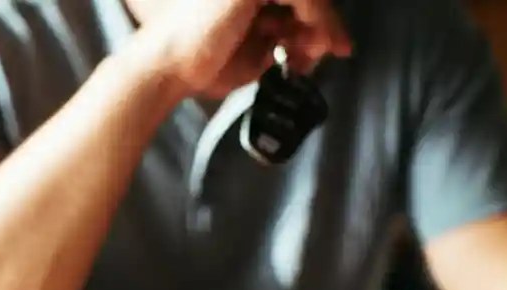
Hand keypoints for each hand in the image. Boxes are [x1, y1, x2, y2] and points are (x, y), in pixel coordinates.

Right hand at [130, 0, 351, 98]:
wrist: (167, 67)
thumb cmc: (199, 65)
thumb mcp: (254, 56)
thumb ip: (283, 44)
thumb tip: (318, 43)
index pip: (293, 2)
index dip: (316, 21)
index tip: (333, 48)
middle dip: (325, 21)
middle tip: (338, 50)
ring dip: (324, 21)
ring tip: (329, 50)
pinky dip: (316, 17)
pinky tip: (315, 40)